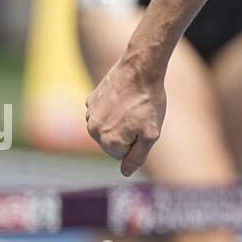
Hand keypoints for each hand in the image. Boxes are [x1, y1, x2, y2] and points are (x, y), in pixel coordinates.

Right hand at [85, 55, 166, 177]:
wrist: (140, 69)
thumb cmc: (149, 102)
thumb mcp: (151, 134)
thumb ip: (137, 157)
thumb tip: (125, 173)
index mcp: (108, 142)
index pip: (123, 155)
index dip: (137, 142)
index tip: (144, 125)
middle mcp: (93, 131)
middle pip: (112, 143)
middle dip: (127, 133)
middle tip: (140, 115)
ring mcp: (89, 114)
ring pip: (107, 128)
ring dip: (118, 121)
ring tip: (132, 106)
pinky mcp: (90, 99)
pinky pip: (102, 112)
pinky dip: (112, 108)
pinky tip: (124, 97)